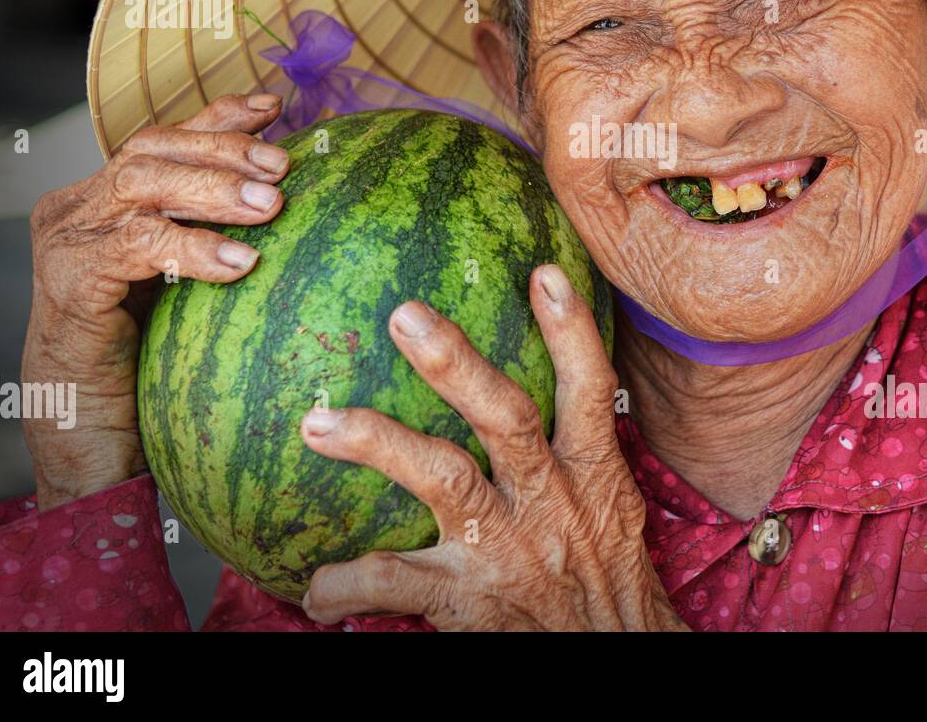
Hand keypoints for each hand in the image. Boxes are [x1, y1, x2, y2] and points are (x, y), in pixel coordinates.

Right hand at [23, 93, 288, 508]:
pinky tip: (240, 261)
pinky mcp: (69, 281)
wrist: (93, 432)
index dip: (219, 116)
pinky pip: (136, 246)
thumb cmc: (150, 356)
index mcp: (107, 198)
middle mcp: (78, 208)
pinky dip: (192, 248)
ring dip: (212, 190)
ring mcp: (67, 240)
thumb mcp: (195, 283)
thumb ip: (224, 235)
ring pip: (141, 185)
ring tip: (271, 207)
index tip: (275, 107)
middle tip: (283, 167)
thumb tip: (296, 201)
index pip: (166, 137)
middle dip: (224, 149)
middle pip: (153, 149)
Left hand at [300, 264, 686, 631]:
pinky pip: (399, 584)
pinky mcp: (470, 599)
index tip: (544, 272)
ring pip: (445, 480)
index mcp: (592, 474)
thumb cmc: (604, 576)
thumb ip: (575, 454)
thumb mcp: (610, 507)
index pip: (589, 389)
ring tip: (318, 422)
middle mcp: (551, 499)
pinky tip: (313, 589)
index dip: (570, 330)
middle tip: (404, 315)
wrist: (614, 654)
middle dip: (456, 364)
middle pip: (506, 416)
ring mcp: (508, 547)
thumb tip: (524, 391)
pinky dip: (350, 583)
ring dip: (380, 445)